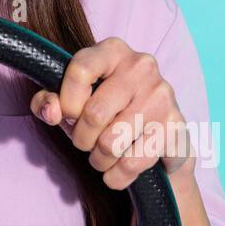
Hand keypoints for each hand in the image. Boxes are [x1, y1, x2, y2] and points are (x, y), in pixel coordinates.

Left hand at [29, 37, 192, 188]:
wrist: (158, 135)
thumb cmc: (106, 112)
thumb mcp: (71, 101)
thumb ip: (48, 101)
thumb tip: (51, 111)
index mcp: (112, 50)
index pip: (80, 70)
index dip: (67, 101)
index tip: (69, 115)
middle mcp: (141, 66)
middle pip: (94, 113)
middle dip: (81, 139)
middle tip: (85, 142)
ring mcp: (162, 96)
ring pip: (112, 143)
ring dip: (99, 160)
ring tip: (102, 156)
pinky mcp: (176, 127)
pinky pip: (133, 163)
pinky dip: (118, 175)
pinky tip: (119, 170)